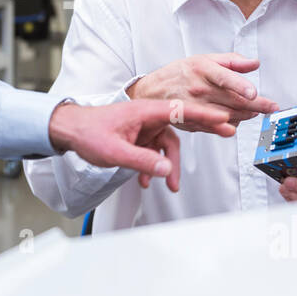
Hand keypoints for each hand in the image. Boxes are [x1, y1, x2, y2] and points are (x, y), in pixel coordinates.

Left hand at [48, 99, 235, 190]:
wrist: (69, 131)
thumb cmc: (88, 133)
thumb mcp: (115, 152)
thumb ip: (142, 161)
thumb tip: (166, 171)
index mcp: (145, 111)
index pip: (181, 109)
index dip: (205, 114)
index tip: (224, 118)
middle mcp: (148, 116)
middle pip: (182, 123)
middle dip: (203, 129)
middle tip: (227, 132)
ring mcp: (143, 126)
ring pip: (167, 144)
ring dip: (169, 165)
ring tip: (171, 186)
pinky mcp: (138, 137)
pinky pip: (153, 152)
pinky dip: (153, 166)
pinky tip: (146, 182)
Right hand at [126, 54, 278, 124]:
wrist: (151, 91)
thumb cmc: (179, 73)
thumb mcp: (203, 59)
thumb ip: (231, 61)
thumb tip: (254, 64)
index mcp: (202, 69)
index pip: (223, 77)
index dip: (239, 85)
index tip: (254, 92)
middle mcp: (198, 88)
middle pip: (231, 99)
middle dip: (256, 105)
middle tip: (271, 107)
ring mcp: (195, 107)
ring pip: (227, 114)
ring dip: (245, 115)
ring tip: (257, 112)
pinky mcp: (193, 121)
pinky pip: (216, 126)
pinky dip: (230, 124)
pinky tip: (239, 120)